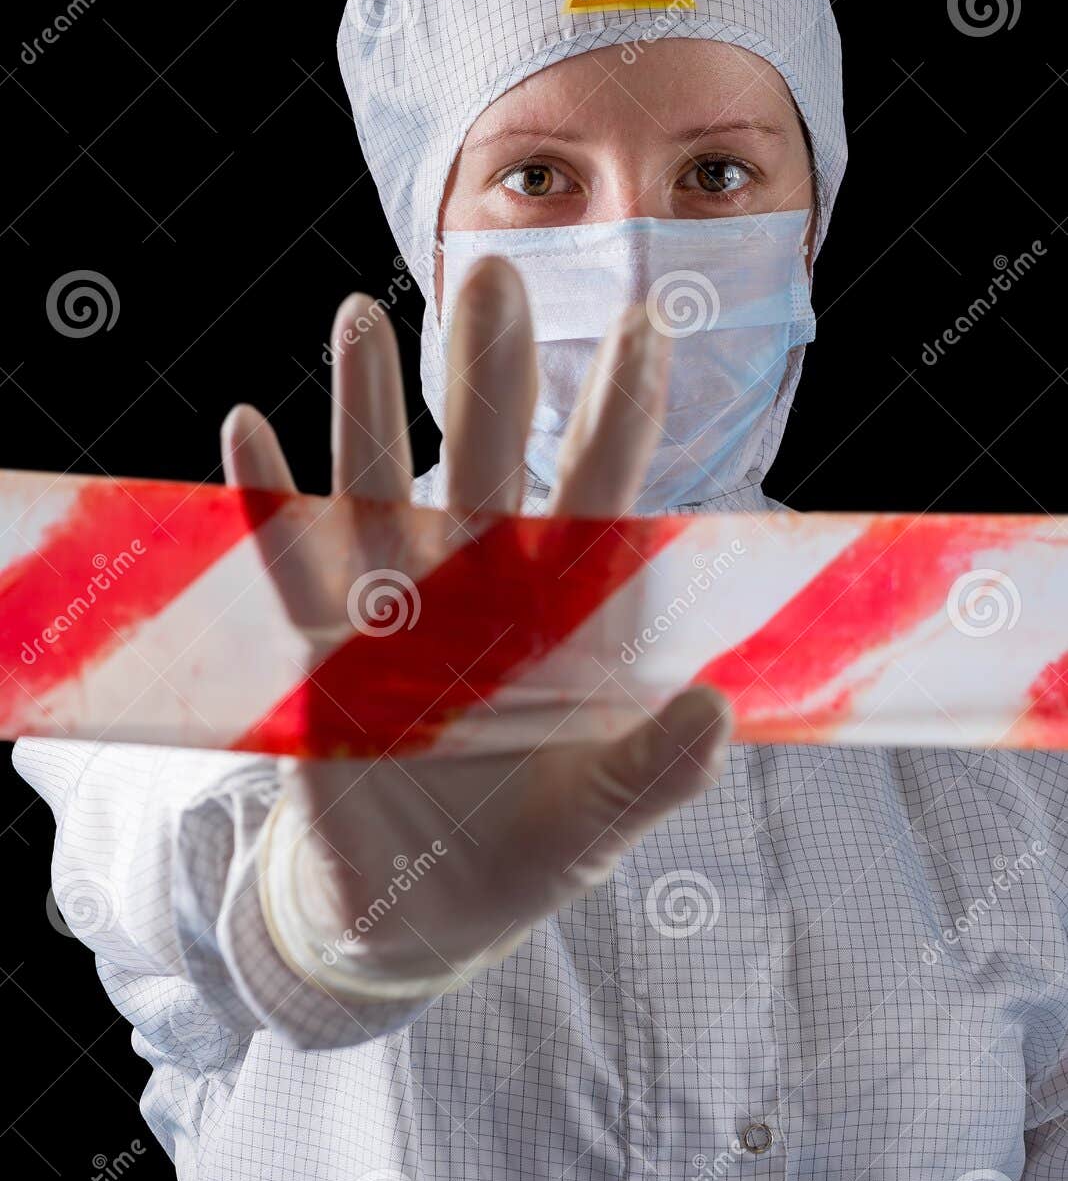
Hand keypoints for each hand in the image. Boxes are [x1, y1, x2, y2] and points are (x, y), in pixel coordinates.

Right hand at [221, 258, 730, 998]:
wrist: (422, 910)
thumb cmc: (528, 847)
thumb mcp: (601, 821)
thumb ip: (657, 772)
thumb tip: (717, 711)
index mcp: (559, 616)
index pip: (599, 498)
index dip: (619, 418)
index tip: (642, 328)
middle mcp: (477, 588)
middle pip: (488, 461)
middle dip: (490, 373)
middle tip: (494, 270)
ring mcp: (394, 610)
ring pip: (380, 489)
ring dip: (368, 408)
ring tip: (358, 317)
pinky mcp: (321, 652)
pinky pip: (292, 565)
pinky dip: (268, 502)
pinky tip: (248, 429)